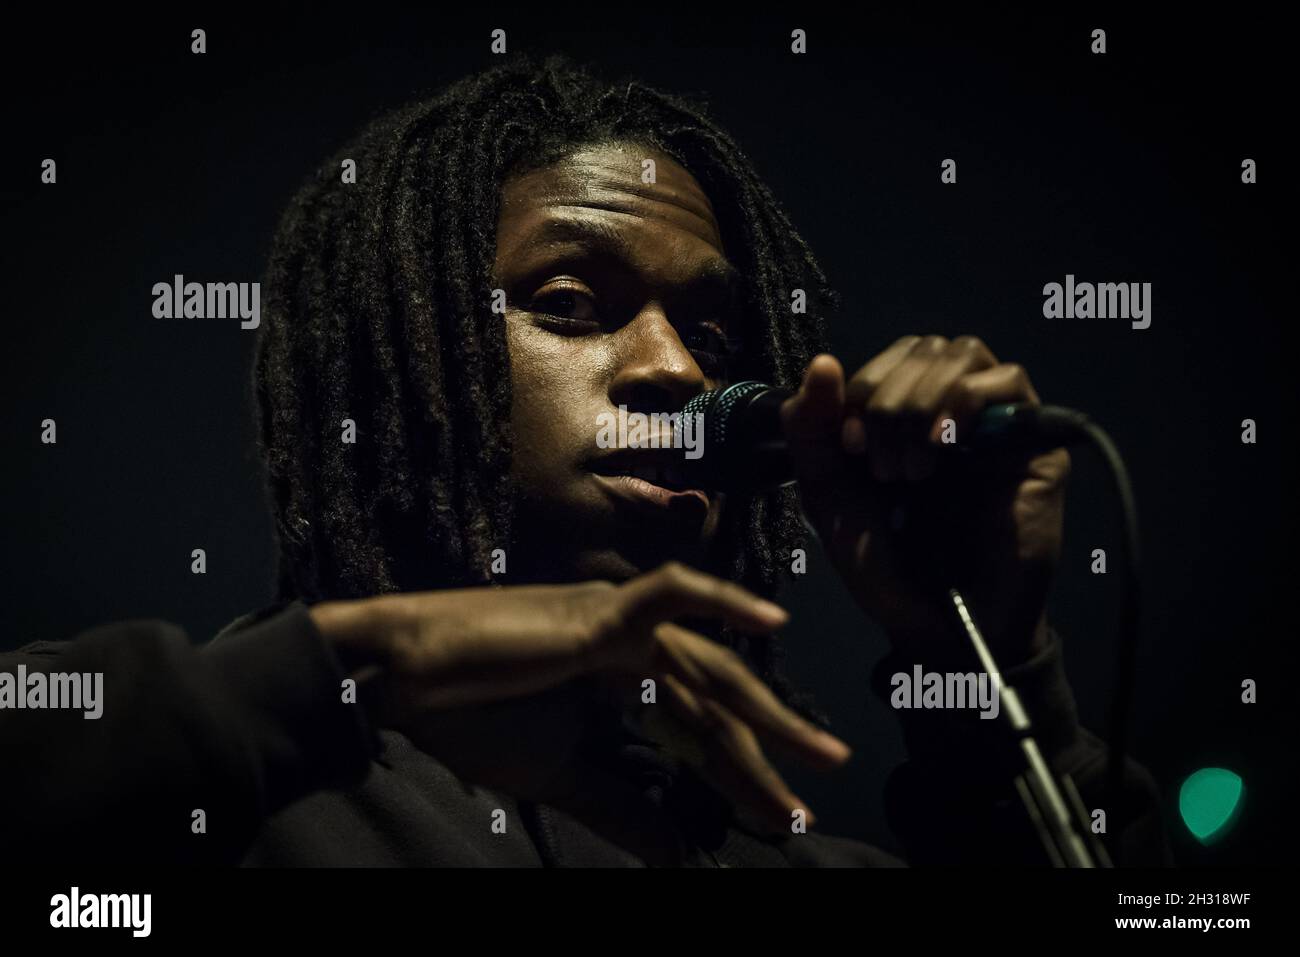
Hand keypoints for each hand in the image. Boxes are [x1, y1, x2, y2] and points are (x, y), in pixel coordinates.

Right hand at [310, 563, 849, 857]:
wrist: (407, 681)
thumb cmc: (472, 716)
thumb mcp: (562, 776)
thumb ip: (622, 805)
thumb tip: (674, 854)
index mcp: (624, 675)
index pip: (697, 729)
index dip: (737, 776)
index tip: (775, 820)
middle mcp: (634, 645)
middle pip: (716, 703)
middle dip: (768, 751)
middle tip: (812, 797)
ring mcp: (619, 622)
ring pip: (709, 669)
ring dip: (764, 711)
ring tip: (815, 753)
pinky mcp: (599, 611)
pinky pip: (672, 596)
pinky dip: (722, 602)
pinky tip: (769, 624)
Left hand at [780, 338, 1070, 662]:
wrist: (936, 626)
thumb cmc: (884, 568)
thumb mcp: (828, 495)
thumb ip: (811, 430)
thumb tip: (823, 362)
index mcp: (902, 419)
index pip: (890, 357)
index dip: (862, 385)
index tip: (850, 447)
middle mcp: (949, 414)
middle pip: (925, 347)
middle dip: (888, 396)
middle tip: (879, 463)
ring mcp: (992, 426)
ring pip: (966, 352)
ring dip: (923, 399)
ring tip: (912, 467)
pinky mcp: (1033, 445)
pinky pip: (1011, 381)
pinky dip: (966, 401)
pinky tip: (943, 445)